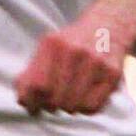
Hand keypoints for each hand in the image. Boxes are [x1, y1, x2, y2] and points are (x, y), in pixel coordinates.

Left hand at [14, 0, 135, 114]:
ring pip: (74, 105)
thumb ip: (30, 73)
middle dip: (50, 106)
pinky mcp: (113, 74)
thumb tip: (23, 101)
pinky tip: (83, 98)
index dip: (32, 101)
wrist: (107, 26)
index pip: (38, 85)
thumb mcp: (47, 49)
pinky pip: (92, 107)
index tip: (32, 106)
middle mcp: (75, 51)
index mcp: (53, 43)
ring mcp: (96, 63)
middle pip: (55, 98)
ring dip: (67, 108)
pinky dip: (84, 109)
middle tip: (51, 102)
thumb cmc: (70, 43)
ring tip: (68, 98)